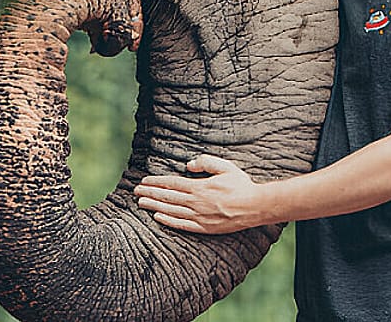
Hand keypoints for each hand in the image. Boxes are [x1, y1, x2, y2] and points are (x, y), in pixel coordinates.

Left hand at [133, 155, 268, 233]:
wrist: (256, 206)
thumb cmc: (240, 185)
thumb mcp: (225, 167)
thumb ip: (205, 162)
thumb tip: (188, 165)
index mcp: (200, 186)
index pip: (172, 183)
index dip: (156, 182)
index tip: (143, 181)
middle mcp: (197, 202)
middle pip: (168, 197)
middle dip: (150, 193)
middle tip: (135, 191)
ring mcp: (200, 216)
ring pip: (171, 210)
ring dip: (154, 206)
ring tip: (140, 203)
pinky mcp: (205, 228)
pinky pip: (182, 225)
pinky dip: (168, 221)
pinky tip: (157, 218)